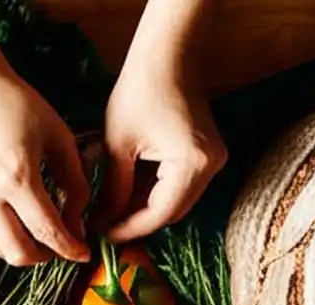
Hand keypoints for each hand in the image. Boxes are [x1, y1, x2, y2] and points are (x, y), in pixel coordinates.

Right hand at [0, 70, 90, 265]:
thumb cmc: (17, 105)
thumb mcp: (59, 137)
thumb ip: (76, 183)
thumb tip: (77, 223)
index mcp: (16, 177)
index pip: (48, 232)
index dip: (70, 248)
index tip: (83, 253)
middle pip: (19, 254)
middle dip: (46, 256)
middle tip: (61, 244)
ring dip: (23, 245)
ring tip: (39, 228)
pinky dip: (1, 232)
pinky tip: (13, 213)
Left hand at [98, 49, 225, 240]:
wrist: (167, 57)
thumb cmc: (139, 92)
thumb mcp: (118, 145)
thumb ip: (113, 188)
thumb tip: (102, 222)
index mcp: (192, 164)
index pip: (159, 213)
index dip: (129, 228)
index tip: (101, 237)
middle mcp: (210, 168)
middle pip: (171, 212)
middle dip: (136, 221)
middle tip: (103, 227)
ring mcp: (213, 161)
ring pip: (175, 201)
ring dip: (144, 208)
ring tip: (110, 212)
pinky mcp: (206, 155)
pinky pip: (179, 185)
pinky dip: (154, 193)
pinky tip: (127, 194)